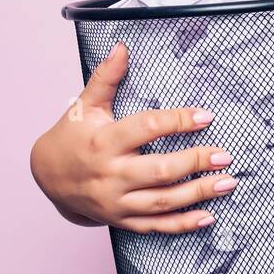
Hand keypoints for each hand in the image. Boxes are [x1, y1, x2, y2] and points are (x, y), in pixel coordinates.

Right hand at [29, 41, 236, 232]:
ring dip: (198, 193)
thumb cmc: (71, 137)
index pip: (146, 128)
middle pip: (159, 170)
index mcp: (103, 142)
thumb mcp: (84, 105)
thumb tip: (122, 47)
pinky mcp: (121, 220)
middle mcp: (110, 175)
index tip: (206, 115)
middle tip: (224, 155)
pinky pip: (155, 226)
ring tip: (227, 182)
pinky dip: (183, 224)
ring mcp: (116, 201)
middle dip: (195, 162)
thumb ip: (106, 77)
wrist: (47, 179)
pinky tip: (209, 217)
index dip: (178, 121)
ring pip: (162, 201)